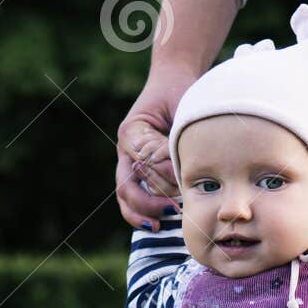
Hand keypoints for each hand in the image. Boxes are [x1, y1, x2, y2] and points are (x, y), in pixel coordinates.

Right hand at [116, 69, 195, 231]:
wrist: (175, 82)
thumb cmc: (180, 95)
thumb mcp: (179, 111)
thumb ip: (175, 142)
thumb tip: (177, 176)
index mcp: (132, 132)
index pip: (142, 162)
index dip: (161, 173)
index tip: (182, 181)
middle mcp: (126, 149)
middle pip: (129, 184)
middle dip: (152, 200)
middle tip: (174, 209)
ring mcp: (129, 162)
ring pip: (125, 196)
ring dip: (142, 212)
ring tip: (159, 225)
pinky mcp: (137, 173)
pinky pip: (131, 199)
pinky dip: (141, 214)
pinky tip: (157, 225)